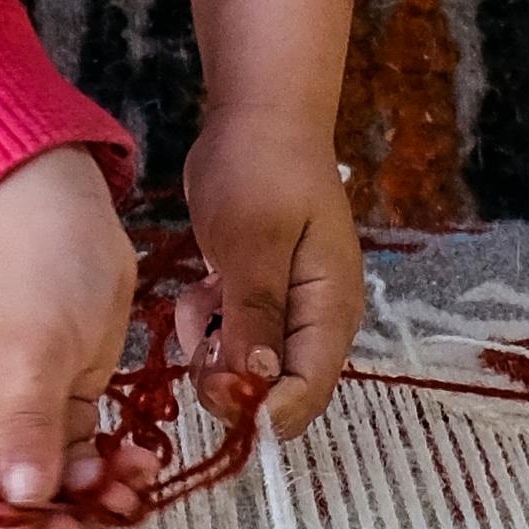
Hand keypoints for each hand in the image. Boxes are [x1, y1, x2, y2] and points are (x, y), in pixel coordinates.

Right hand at [0, 148, 152, 528]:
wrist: (63, 197)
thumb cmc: (31, 253)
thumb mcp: (30, 340)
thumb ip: (26, 422)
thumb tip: (23, 500)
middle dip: (34, 527)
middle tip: (85, 528)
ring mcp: (17, 414)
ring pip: (38, 492)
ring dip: (81, 508)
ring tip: (126, 496)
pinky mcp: (62, 405)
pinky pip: (78, 465)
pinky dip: (106, 477)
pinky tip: (140, 468)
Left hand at [181, 110, 366, 438]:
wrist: (257, 117)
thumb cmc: (261, 169)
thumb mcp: (252, 242)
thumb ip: (256, 315)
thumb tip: (259, 385)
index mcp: (330, 312)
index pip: (308, 394)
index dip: (263, 411)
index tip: (216, 392)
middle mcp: (315, 322)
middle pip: (276, 391)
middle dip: (230, 381)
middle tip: (198, 341)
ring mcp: (287, 311)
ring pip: (246, 370)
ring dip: (212, 349)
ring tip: (200, 300)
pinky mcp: (258, 299)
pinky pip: (230, 338)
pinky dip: (207, 325)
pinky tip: (200, 287)